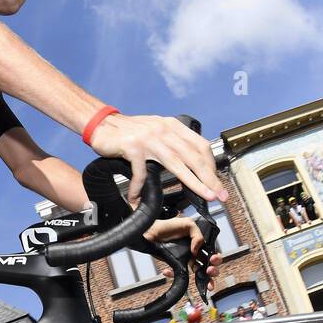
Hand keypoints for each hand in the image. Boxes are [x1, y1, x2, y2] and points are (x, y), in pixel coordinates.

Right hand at [89, 113, 226, 206]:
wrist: (102, 123)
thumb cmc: (129, 132)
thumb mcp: (156, 132)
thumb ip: (172, 144)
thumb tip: (190, 163)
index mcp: (172, 126)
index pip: (200, 146)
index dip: (212, 165)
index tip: (217, 183)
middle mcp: (164, 130)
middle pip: (194, 157)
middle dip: (210, 177)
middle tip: (220, 194)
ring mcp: (149, 139)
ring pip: (177, 163)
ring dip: (194, 182)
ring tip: (204, 195)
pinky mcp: (132, 147)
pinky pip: (140, 172)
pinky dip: (139, 187)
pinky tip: (136, 198)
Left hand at [141, 215, 222, 282]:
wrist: (152, 232)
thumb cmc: (169, 226)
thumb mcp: (188, 224)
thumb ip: (198, 235)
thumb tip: (196, 251)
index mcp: (199, 243)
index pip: (212, 253)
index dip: (215, 258)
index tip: (212, 260)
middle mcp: (194, 253)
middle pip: (208, 266)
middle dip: (212, 270)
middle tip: (209, 270)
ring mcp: (185, 260)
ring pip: (197, 274)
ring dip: (203, 279)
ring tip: (201, 277)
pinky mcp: (175, 265)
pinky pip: (178, 274)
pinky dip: (174, 274)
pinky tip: (168, 271)